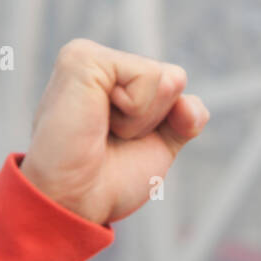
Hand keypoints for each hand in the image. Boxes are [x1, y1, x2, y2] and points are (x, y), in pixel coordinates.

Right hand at [20, 38, 208, 225]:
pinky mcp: (83, 58)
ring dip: (143, 120)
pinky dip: (135, 111)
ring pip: (165, 77)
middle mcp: (101, 64)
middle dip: (155, 121)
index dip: (166, 124)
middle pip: (174, 78)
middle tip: (111, 138)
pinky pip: (147, 76)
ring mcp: (89, 56)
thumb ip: (185, 118)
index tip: (122, 142)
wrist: (75, 203)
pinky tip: (98, 120)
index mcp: (115, 81)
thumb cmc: (107, 181)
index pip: (175, 85)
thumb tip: (185, 94)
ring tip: (102, 131)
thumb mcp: (159, 145)